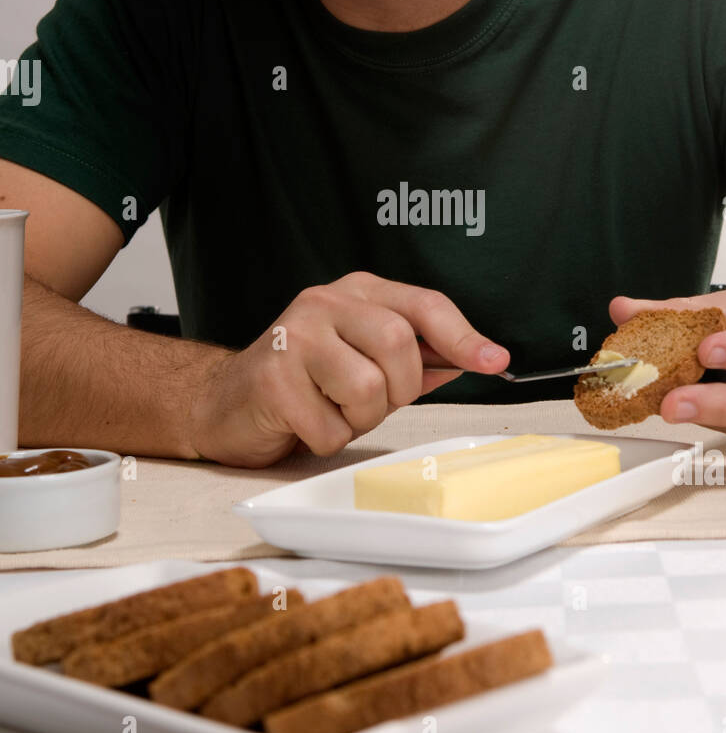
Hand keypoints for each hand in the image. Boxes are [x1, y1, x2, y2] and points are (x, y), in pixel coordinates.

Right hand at [190, 271, 508, 466]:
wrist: (225, 404)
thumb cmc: (303, 383)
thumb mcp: (365, 361)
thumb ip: (418, 358)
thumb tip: (479, 358)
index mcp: (356, 292)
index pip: (424, 305)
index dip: (464, 337)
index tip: (494, 361)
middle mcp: (324, 303)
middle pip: (400, 346)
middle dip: (398, 390)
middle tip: (367, 401)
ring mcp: (295, 336)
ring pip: (368, 390)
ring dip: (358, 419)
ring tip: (330, 409)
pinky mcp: (272, 377)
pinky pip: (331, 427)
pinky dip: (326, 439)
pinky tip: (302, 422)